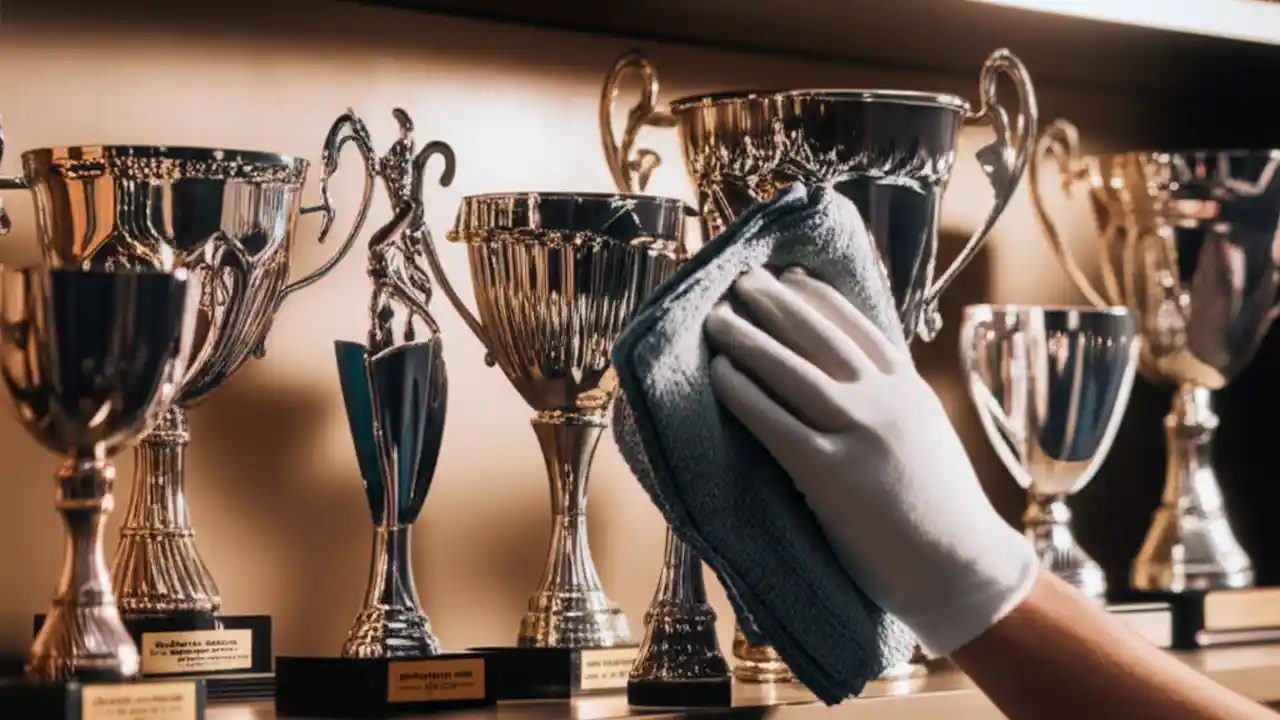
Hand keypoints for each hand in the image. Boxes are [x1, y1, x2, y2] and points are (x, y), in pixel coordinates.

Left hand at [705, 266, 1037, 655]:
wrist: (964, 570)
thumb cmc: (942, 513)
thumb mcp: (927, 436)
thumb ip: (893, 403)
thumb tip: (856, 379)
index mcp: (909, 390)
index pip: (858, 326)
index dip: (817, 297)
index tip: (788, 275)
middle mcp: (886, 401)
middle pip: (820, 336)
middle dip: (775, 303)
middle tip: (740, 280)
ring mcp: (861, 435)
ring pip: (794, 370)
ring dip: (749, 339)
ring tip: (716, 318)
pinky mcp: (833, 475)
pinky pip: (777, 424)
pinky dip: (745, 394)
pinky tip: (719, 374)